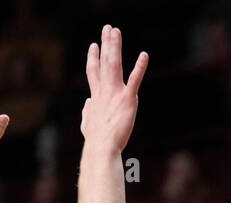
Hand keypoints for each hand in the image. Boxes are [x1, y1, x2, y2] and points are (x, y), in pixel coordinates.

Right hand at [82, 25, 147, 151]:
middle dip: (106, 44)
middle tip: (107, 28)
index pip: (93, 72)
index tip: (93, 45)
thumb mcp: (87, 123)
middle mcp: (104, 91)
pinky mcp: (128, 100)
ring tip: (116, 31)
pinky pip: (135, 80)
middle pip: (104, 62)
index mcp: (96, 96)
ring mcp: (116, 93)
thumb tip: (87, 104)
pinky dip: (140, 67)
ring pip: (115, 64)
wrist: (102, 147)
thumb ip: (87, 112)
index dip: (93, 58)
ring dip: (115, 46)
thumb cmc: (95, 140)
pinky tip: (144, 55)